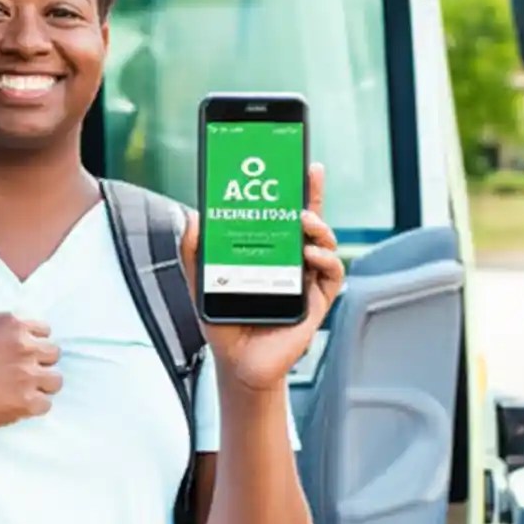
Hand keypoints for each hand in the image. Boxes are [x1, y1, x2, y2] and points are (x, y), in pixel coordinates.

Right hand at [0, 313, 61, 430]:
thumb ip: (0, 322)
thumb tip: (18, 327)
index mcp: (13, 326)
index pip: (45, 330)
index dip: (34, 341)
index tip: (25, 351)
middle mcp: (25, 348)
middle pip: (53, 354)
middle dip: (41, 361)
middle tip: (25, 370)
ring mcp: (27, 376)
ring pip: (55, 379)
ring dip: (43, 383)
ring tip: (26, 388)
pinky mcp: (25, 402)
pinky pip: (46, 403)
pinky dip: (35, 404)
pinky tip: (21, 403)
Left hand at [183, 162, 344, 392]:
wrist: (236, 363)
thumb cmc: (224, 321)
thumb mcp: (202, 280)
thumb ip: (196, 251)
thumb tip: (193, 218)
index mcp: (270, 252)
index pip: (284, 213)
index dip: (294, 187)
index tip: (296, 160)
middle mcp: (292, 262)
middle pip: (310, 220)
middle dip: (313, 192)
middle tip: (308, 171)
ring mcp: (307, 281)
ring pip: (325, 243)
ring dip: (318, 225)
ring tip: (301, 220)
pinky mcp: (316, 303)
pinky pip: (331, 275)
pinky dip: (325, 259)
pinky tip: (308, 254)